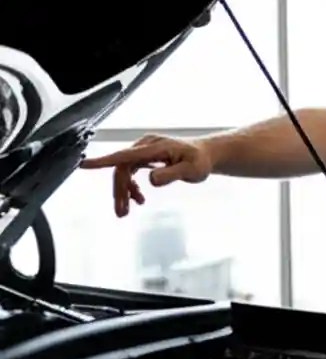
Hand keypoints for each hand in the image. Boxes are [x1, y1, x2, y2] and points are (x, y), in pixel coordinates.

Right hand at [79, 135, 213, 216]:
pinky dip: (132, 186)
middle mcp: (146, 146)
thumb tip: (150, 180)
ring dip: (124, 191)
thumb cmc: (201, 162)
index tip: (83, 165)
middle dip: (119, 191)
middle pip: (123, 168)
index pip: (125, 155)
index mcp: (155, 147)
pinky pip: (131, 171)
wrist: (207, 155)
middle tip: (122, 213)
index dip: (104, 162)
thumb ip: (171, 174)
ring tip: (127, 211)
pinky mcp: (146, 157)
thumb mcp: (192, 171)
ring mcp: (145, 150)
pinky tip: (138, 199)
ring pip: (125, 171)